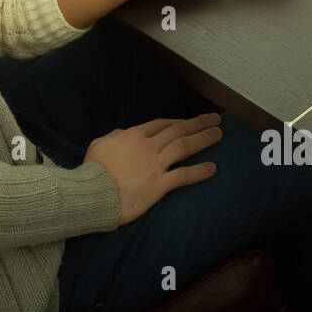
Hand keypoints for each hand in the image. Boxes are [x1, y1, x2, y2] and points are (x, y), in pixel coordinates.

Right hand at [84, 113, 222, 224]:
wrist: (94, 193)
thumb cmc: (93, 170)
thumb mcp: (99, 144)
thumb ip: (115, 136)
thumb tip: (124, 134)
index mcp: (134, 135)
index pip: (160, 124)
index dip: (177, 121)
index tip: (188, 122)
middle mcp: (148, 146)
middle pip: (178, 130)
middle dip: (198, 123)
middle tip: (215, 119)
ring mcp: (155, 165)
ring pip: (184, 147)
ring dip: (203, 139)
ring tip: (218, 134)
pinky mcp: (159, 185)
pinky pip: (183, 175)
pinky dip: (199, 171)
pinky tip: (212, 168)